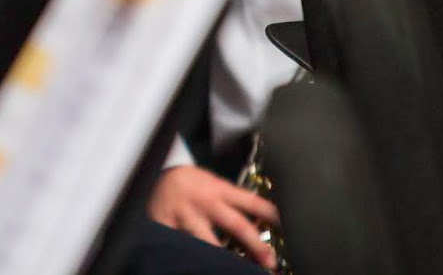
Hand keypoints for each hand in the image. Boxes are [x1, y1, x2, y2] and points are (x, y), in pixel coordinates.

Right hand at [149, 165, 278, 269]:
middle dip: (255, 244)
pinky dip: (190, 255)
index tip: (287, 228)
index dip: (271, 214)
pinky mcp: (166, 225)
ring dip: (223, 256)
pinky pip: (180, 244)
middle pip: (235, 225)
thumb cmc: (189, 183)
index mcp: (218, 190)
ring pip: (207, 240)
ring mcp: (185, 215)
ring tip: (235, 269)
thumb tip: (260, 222)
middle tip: (269, 260)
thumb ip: (232, 201)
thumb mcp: (212, 183)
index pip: (251, 202)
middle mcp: (204, 202)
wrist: (155, 176)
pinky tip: (201, 264)